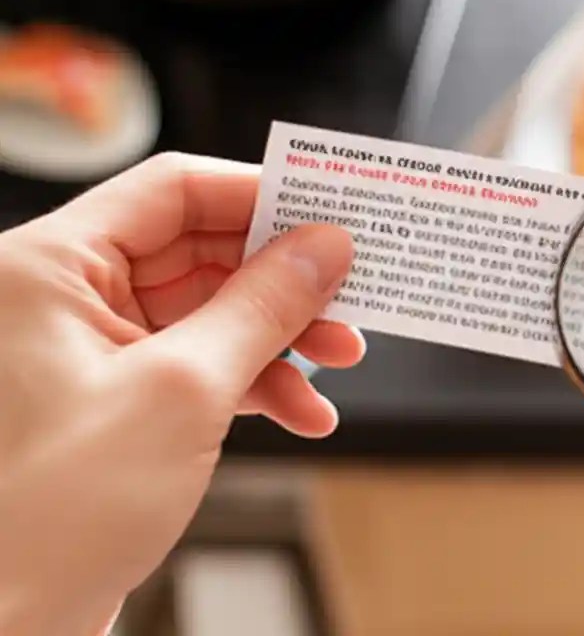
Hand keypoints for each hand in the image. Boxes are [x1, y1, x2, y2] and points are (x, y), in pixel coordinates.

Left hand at [0, 153, 360, 635]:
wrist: (7, 622)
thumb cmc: (53, 511)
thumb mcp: (184, 391)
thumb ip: (263, 306)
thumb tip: (325, 248)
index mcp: (47, 266)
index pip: (171, 191)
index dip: (260, 195)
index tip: (331, 213)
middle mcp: (61, 296)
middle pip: (198, 251)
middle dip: (282, 281)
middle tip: (349, 296)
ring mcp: (86, 350)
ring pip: (207, 311)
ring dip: (279, 337)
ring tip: (340, 362)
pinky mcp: (112, 397)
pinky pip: (197, 363)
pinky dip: (254, 383)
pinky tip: (302, 412)